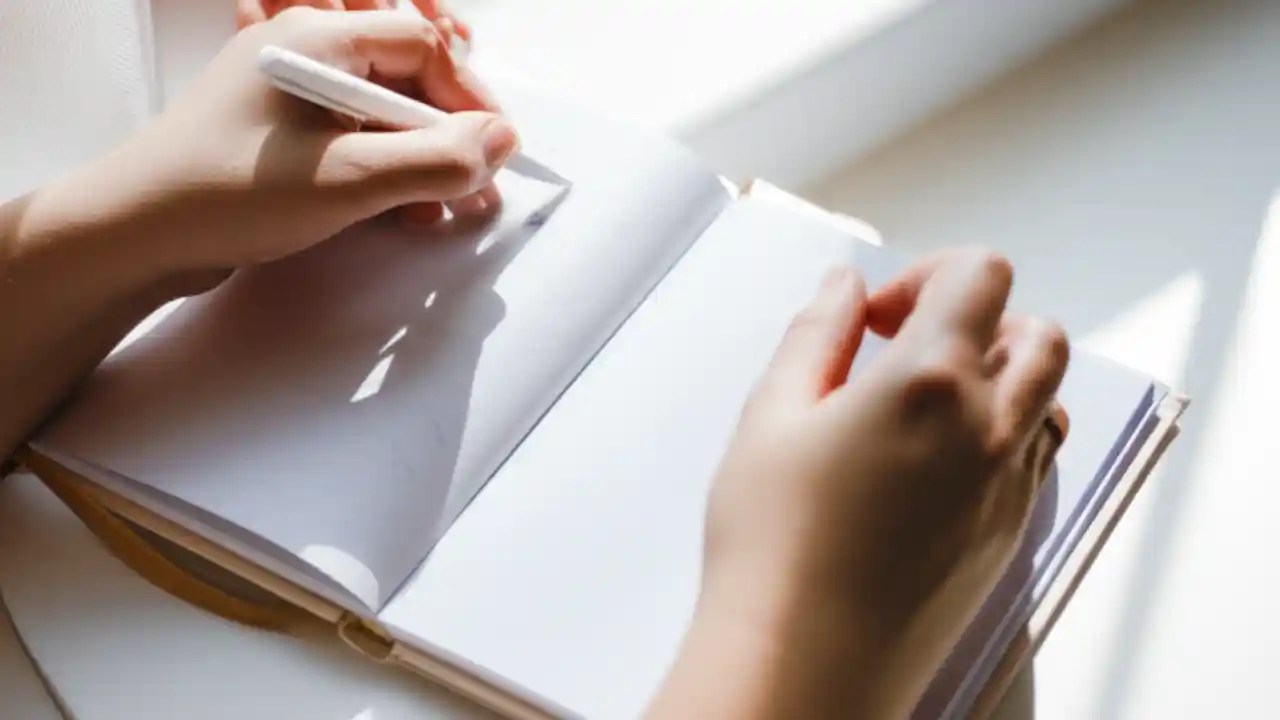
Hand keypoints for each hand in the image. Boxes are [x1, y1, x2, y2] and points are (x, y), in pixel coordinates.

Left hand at [52, 7, 513, 296]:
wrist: (134, 234)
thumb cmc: (226, 194)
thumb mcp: (350, 179)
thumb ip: (435, 159)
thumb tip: (501, 142)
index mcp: (319, 40)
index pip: (424, 49)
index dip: (471, 101)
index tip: (496, 152)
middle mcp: (307, 56)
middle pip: (408, 81)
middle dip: (450, 138)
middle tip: (477, 188)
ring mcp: (293, 96)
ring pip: (385, 115)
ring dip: (423, 162)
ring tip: (445, 210)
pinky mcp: (284, 137)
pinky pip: (355, 140)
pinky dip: (388, 173)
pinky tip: (405, 212)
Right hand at [682, 250, 1068, 717]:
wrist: (805, 659)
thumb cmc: (775, 546)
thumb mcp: (771, 415)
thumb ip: (817, 334)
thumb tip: (845, 286)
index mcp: (930, 382)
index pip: (982, 275)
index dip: (928, 274)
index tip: (879, 317)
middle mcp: (989, 428)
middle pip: (1038, 331)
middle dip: (977, 321)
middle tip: (906, 352)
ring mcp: (1009, 486)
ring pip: (1048, 395)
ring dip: (1000, 376)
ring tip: (923, 407)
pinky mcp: (1008, 534)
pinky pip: (1035, 456)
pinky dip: (1003, 433)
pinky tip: (934, 461)